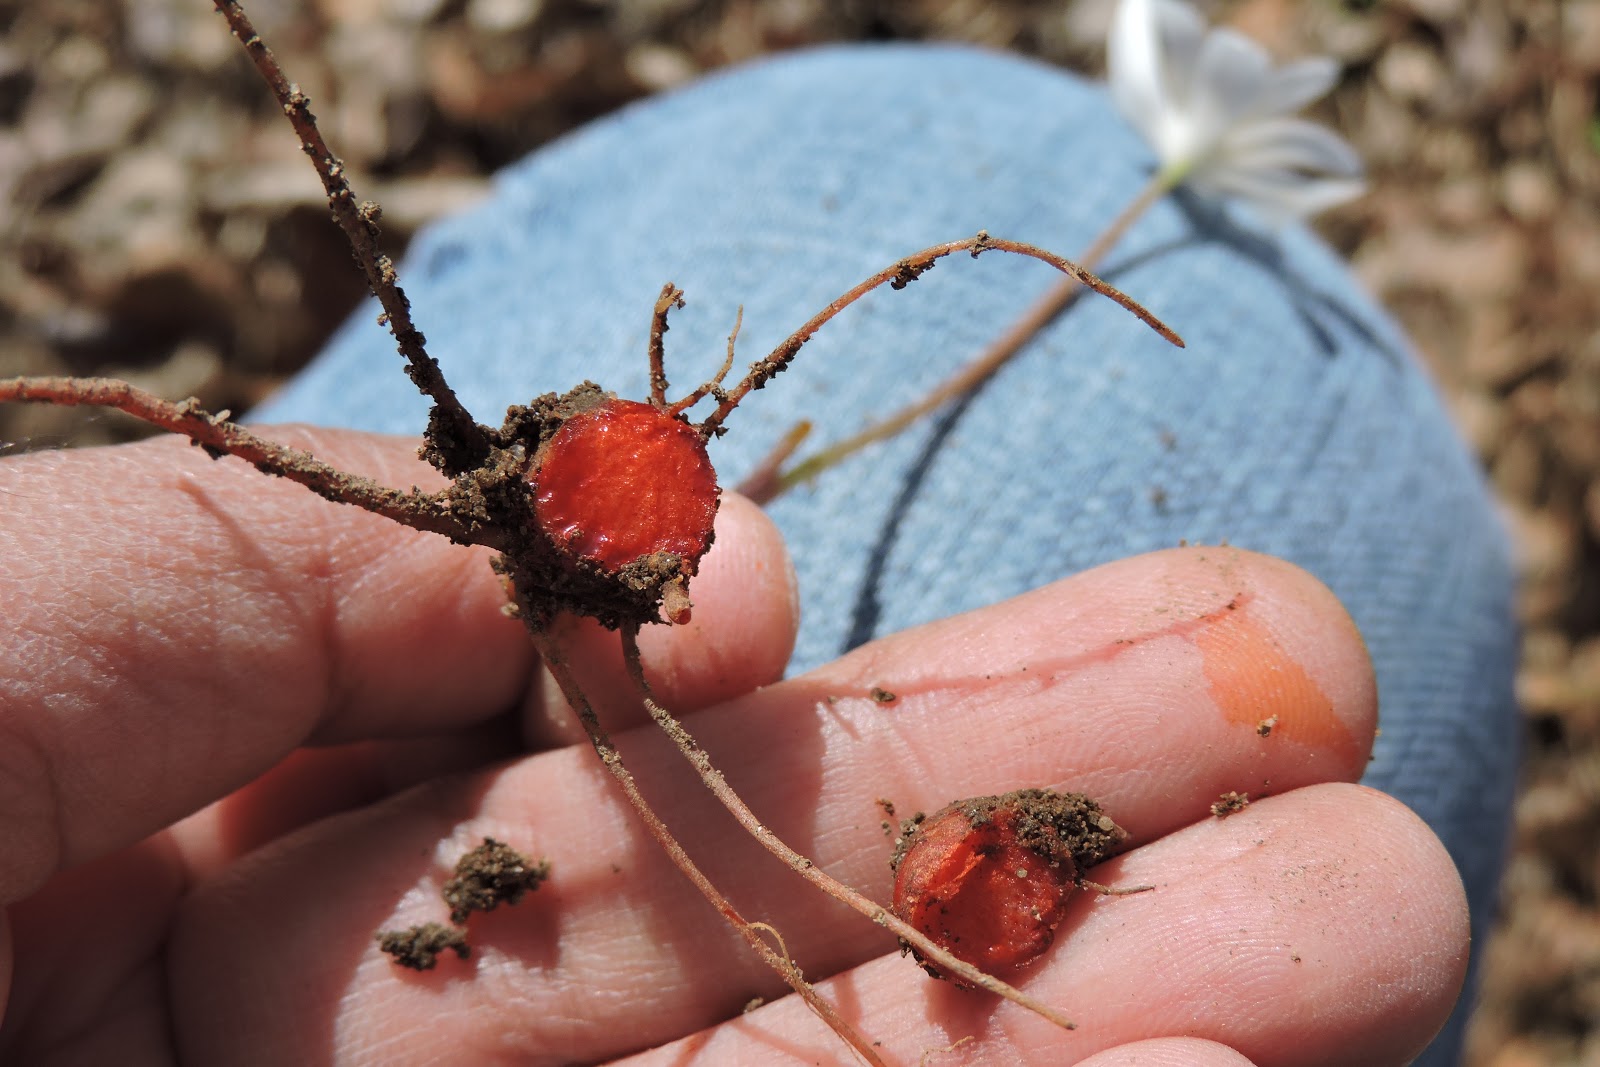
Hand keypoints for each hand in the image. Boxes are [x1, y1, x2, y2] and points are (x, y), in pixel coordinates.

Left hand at [0, 430, 1465, 1065]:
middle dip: (1072, 857)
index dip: (917, 722)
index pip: (645, 796)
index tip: (1175, 649)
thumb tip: (696, 561)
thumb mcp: (14, 624)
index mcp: (239, 889)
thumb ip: (329, 561)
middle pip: (781, 960)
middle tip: (1330, 741)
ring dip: (1110, 1024)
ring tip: (1378, 908)